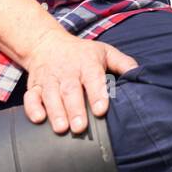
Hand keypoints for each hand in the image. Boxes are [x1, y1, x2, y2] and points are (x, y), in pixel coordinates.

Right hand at [22, 26, 137, 134]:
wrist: (48, 43)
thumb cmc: (82, 53)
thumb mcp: (105, 52)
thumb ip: (123, 63)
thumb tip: (140, 75)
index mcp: (87, 63)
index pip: (93, 77)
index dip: (98, 93)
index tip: (101, 109)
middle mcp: (67, 71)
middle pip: (70, 90)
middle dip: (75, 109)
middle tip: (80, 127)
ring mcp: (49, 79)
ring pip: (51, 95)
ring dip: (55, 112)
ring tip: (61, 128)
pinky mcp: (35, 86)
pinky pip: (31, 97)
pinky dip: (32, 108)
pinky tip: (38, 119)